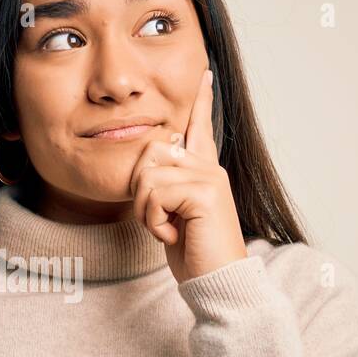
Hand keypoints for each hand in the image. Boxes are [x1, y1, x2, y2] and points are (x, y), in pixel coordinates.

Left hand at [128, 68, 247, 282]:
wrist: (217, 283)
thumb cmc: (195, 255)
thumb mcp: (175, 216)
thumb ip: (168, 188)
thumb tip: (152, 163)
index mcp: (205, 171)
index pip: (200, 128)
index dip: (201, 101)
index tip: (205, 74)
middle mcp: (209, 168)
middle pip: (151, 150)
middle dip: (140, 190)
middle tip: (159, 220)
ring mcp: (209, 178)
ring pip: (147, 176)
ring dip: (145, 211)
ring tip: (169, 230)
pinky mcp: (204, 192)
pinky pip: (154, 195)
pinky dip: (154, 222)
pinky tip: (174, 236)